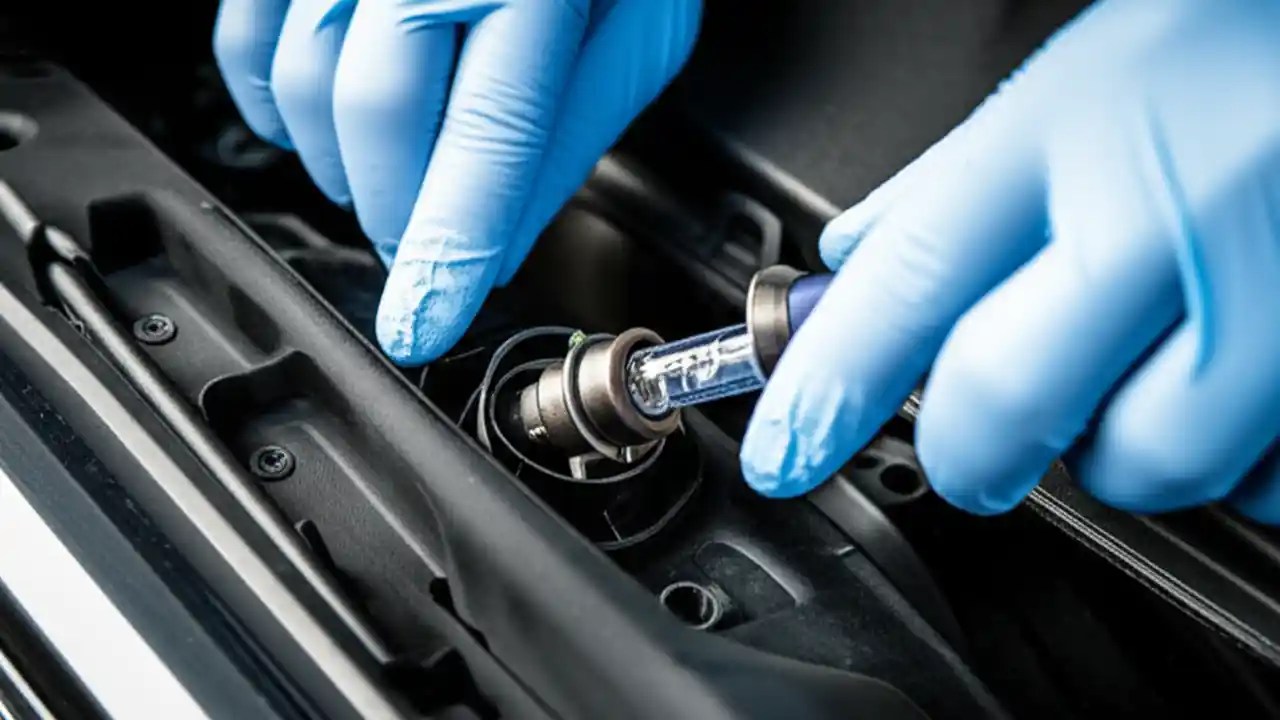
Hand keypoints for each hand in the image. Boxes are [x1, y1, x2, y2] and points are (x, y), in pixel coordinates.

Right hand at [214, 0, 700, 363]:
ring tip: (393, 178)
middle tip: (427, 246)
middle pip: (374, 119)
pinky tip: (324, 124)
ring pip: (304, 86)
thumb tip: (497, 241)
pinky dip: (277, 105)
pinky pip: (247, 38)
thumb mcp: (640, 27)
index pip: (484, 139)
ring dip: (343, 168)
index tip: (422, 323)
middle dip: (397, 212)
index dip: (445, 248)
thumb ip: (567, 134)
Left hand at [740, 0, 1279, 523]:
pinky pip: (1265, 480)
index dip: (826, 388)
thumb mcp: (1082, 79)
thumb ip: (960, 183)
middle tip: (979, 441)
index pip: (905, 285)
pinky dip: (1236, 454)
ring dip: (1121, 447)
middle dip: (970, 451)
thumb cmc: (1242, 45)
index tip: (787, 449)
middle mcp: (1176, 210)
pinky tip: (1246, 371)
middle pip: (1006, 405)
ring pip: (1145, 463)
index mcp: (1076, 129)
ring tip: (1154, 369)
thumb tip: (855, 262)